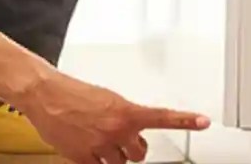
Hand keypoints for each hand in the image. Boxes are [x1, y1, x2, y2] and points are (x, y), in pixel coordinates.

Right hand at [18, 71, 209, 163]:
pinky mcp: (83, 158)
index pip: (162, 117)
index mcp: (126, 111)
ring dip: (113, 157)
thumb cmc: (73, 93)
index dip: (185, 120)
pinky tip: (87, 148)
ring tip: (99, 141)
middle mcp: (117, 130)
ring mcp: (101, 146)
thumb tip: (133, 130)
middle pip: (139, 153)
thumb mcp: (107, 99)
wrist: (46, 94)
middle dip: (132, 149)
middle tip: (120, 139)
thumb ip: (124, 116)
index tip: (203, 121)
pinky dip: (96, 162)